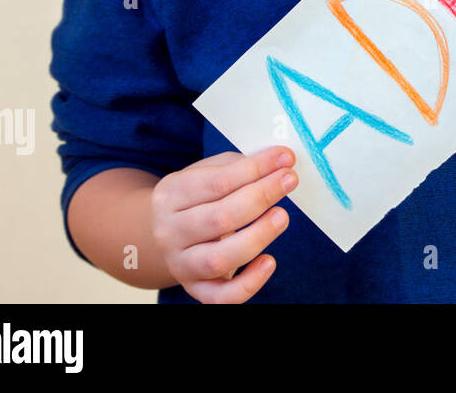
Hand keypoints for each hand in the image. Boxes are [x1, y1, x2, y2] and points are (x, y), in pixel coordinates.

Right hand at [150, 146, 297, 302]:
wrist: (166, 233)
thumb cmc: (199, 197)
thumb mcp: (208, 172)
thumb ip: (240, 165)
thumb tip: (279, 161)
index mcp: (171, 195)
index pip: (218, 181)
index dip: (256, 169)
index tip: (285, 158)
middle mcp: (170, 232)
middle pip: (219, 218)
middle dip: (261, 197)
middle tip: (289, 180)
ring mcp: (181, 264)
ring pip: (219, 259)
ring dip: (257, 237)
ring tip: (282, 216)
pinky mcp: (196, 289)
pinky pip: (221, 297)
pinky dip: (249, 283)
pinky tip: (269, 262)